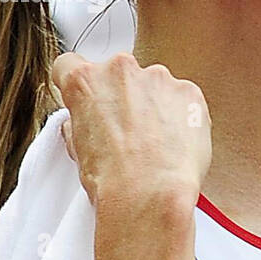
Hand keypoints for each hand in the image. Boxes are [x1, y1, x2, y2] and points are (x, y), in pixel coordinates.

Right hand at [49, 51, 211, 208]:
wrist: (150, 193)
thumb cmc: (113, 179)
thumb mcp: (78, 149)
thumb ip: (80, 122)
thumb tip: (86, 122)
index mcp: (84, 81)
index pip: (71, 66)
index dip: (81, 86)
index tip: (89, 97)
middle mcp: (120, 70)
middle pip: (119, 74)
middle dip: (123, 97)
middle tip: (129, 130)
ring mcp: (158, 78)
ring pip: (155, 85)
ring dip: (155, 105)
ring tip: (157, 142)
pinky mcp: (189, 91)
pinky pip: (184, 98)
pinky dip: (182, 116)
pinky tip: (177, 142)